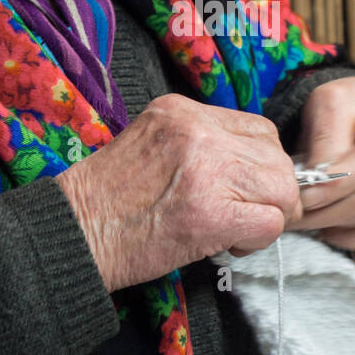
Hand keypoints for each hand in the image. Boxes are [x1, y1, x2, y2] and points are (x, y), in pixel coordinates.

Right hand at [55, 94, 303, 290]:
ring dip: (268, 215)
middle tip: (244, 215)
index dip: (260, 164)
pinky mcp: (210, 213)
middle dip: (271, 192)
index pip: (258, 129)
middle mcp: (197, 131)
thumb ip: (198, 144)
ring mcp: (205, 169)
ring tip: (233, 230)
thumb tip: (249, 165)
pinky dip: (257, 240)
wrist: (73, 233)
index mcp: (181, 111)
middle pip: (276, 157)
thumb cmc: (106, 201)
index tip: (244, 188)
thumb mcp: (150, 143)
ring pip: (281, 188)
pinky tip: (229, 244)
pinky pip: (269, 222)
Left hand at [286, 77, 354, 249]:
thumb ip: (326, 136)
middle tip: (290, 212)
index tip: (307, 194)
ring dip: (327, 223)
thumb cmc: (351, 108)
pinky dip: (342, 234)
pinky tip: (322, 222)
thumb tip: (318, 178)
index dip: (341, 181)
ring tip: (297, 217)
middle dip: (326, 209)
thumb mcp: (332, 102)